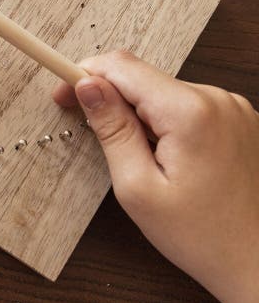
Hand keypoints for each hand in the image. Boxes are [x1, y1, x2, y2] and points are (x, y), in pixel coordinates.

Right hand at [53, 51, 258, 302]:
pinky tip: (165, 156)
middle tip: (87, 128)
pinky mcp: (240, 120)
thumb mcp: (138, 187)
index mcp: (190, 112)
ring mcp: (234, 108)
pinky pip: (188, 105)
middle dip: (110, 98)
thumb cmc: (203, 236)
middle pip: (143, 78)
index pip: (122, 66)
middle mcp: (217, 99)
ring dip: (140, 113)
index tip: (63, 94)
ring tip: (137, 157)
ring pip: (164, 92)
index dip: (84, 74)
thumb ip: (111, 129)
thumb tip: (87, 86)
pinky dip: (166, 121)